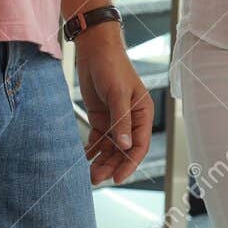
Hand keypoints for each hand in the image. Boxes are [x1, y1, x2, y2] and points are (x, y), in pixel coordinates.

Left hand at [74, 27, 152, 184]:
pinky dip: (92, 150)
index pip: (139, 144)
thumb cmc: (112, 65)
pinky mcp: (101, 117)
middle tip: (96, 178)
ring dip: (101, 161)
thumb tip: (124, 147)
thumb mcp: (117, 93)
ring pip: (110, 147)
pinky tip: (84, 159)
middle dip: (112, 165)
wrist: (94, 49)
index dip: (129, 163)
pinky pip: (99, 139)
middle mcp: (131, 119)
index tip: (118, 178)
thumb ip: (121, 121)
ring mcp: (115, 119)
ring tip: (89, 174)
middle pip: (123, 150)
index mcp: (143, 112)